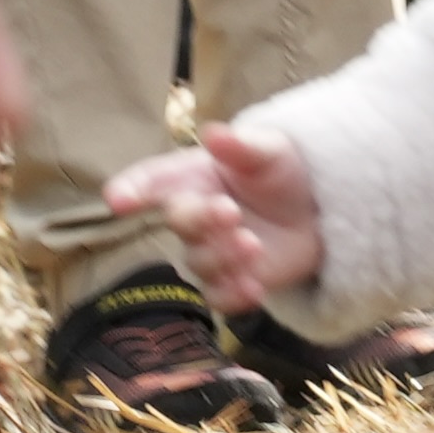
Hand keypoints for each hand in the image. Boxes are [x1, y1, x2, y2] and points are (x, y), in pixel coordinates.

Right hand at [103, 122, 322, 310]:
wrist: (315, 206)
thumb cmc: (280, 169)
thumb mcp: (267, 149)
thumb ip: (240, 146)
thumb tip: (214, 134)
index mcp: (192, 176)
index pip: (151, 181)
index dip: (131, 189)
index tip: (118, 199)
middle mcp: (194, 215)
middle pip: (178, 222)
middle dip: (199, 219)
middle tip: (230, 211)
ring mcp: (211, 251)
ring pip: (200, 263)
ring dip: (222, 256)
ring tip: (252, 244)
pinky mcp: (232, 281)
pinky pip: (220, 298)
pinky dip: (234, 296)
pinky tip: (253, 288)